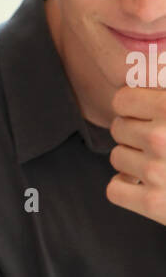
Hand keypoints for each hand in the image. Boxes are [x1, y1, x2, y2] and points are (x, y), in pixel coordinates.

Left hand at [108, 85, 165, 225]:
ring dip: (133, 162)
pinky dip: (126, 189)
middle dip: (135, 135)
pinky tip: (146, 186)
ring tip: (160, 165)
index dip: (134, 108)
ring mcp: (157, 172)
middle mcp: (162, 138)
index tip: (147, 115)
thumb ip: (164, 87)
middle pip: (118, 128)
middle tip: (160, 144)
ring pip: (116, 157)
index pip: (122, 99)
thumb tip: (139, 72)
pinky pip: (115, 189)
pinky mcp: (154, 204)